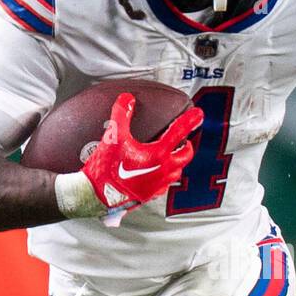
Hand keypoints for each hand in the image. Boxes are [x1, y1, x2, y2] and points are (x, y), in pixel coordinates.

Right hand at [82, 93, 201, 209]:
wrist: (96, 196)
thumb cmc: (105, 168)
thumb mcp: (112, 137)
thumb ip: (122, 115)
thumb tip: (127, 99)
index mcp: (157, 154)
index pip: (179, 132)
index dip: (190, 120)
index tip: (199, 114)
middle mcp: (162, 170)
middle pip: (186, 155)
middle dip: (187, 145)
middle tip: (184, 138)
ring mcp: (158, 184)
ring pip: (177, 171)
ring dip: (177, 161)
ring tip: (170, 154)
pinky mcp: (150, 195)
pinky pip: (165, 184)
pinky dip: (165, 175)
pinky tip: (155, 171)